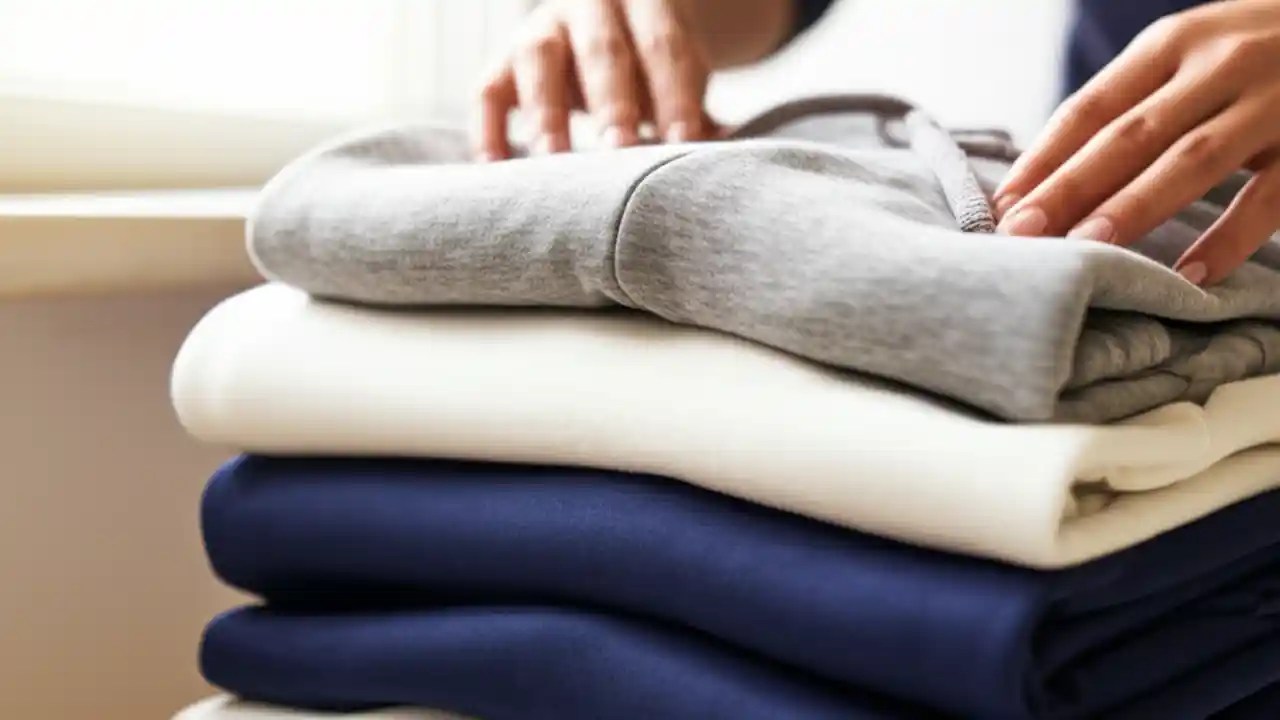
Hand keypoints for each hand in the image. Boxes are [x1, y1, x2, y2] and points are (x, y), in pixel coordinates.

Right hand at [474, 0, 717, 160]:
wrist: (610, 34)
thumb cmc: (654, 72)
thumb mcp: (679, 78)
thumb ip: (693, 113)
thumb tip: (716, 158)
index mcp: (645, 1)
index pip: (663, 44)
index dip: (675, 94)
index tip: (684, 143)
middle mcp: (588, 6)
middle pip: (601, 47)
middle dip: (613, 101)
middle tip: (621, 150)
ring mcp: (540, 30)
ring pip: (536, 57)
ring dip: (546, 110)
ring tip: (554, 160)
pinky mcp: (503, 64)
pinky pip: (486, 91)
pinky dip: (488, 129)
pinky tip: (498, 170)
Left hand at [993, 0, 1279, 285]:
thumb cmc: (1255, 57)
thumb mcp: (1192, 57)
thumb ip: (1133, 106)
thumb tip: (1044, 180)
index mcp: (1173, 43)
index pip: (1091, 107)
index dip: (1043, 159)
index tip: (1001, 207)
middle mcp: (1220, 63)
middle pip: (1129, 135)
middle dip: (1069, 188)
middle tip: (1021, 235)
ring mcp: (1273, 101)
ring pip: (1191, 159)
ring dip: (1134, 208)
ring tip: (1086, 249)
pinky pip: (1269, 196)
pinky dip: (1228, 238)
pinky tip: (1188, 275)